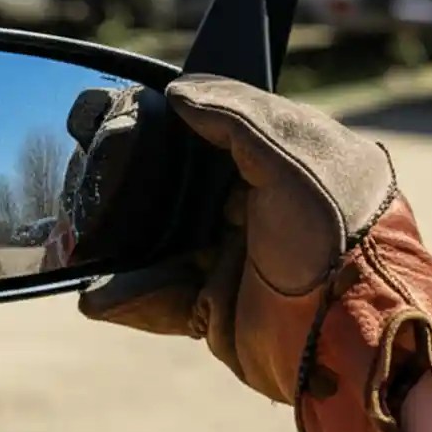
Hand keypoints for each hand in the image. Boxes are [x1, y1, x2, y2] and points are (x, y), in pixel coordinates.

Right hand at [76, 74, 431, 431]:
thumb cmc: (341, 239)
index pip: (219, 129)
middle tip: (92, 170)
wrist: (353, 339)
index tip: (129, 111)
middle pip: (182, 184)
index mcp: (287, 163)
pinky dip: (127, 295)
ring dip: (122, 241)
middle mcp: (259, 207)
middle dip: (137, 182)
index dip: (177, 121)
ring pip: (162, 240)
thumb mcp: (295, 159)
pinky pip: (159, 296)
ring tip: (78, 235)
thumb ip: (236, 118)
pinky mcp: (217, 308)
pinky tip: (95, 292)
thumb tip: (178, 92)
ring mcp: (236, 259)